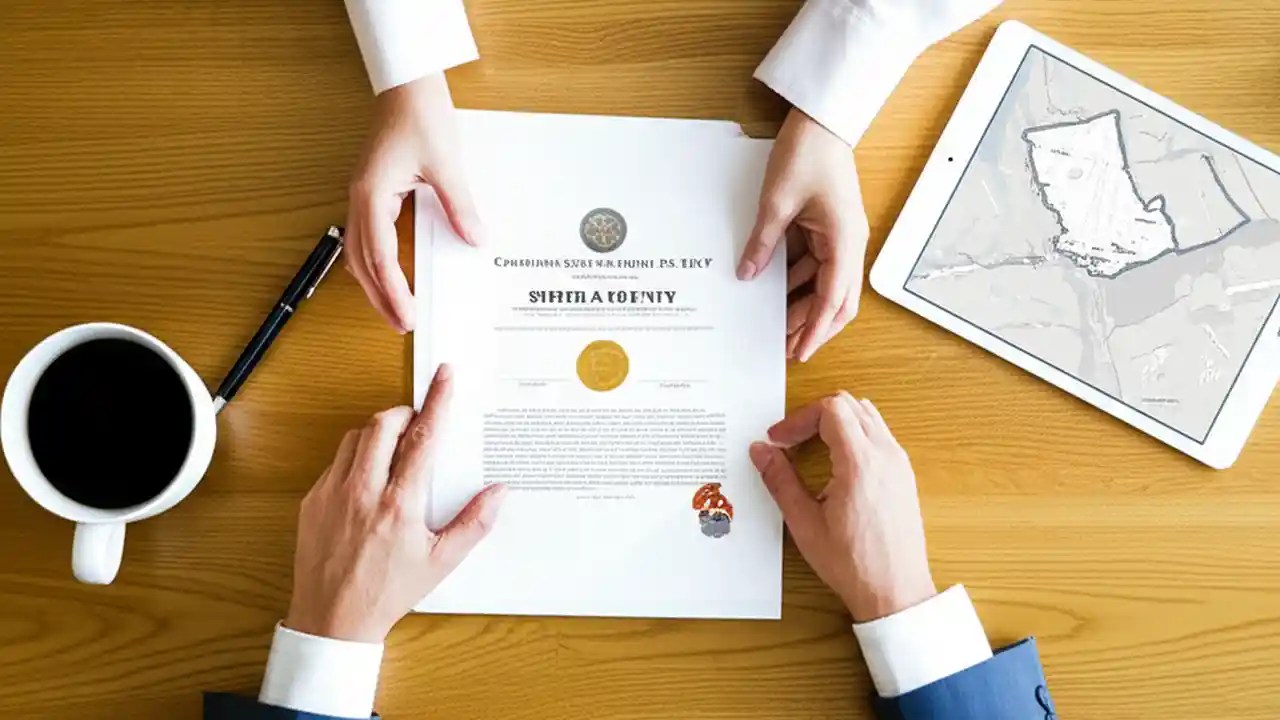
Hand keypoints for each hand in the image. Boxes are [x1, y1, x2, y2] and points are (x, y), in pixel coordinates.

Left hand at [284, 364, 505, 642]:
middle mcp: (363, 492)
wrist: (332, 620)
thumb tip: (498, 492)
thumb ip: (473, 523)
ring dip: (378, 433)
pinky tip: (369, 480)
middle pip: (383, 424)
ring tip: (394, 451)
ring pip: (355, 438)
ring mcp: (332, 494)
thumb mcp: (440, 563)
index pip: (423, 438)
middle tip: (418, 422)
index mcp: (399, 505)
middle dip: (404, 413)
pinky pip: (336, 462)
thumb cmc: (387, 593)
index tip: (444, 377)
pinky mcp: (312, 501)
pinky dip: (356, 458)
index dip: (437, 402)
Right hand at [346, 73, 482, 333]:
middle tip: (402, 326)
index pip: (381, 259)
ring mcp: (363, 196)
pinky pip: (367, 236)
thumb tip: (473, 240)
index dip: (393, 293)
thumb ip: (459, 206)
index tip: (407, 317)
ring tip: (394, 308)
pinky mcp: (372, 191)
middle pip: (362, 263)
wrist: (406, 85)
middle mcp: (361, 199)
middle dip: (380, 297)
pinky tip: (391, 273)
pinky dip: (376, 262)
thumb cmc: (421, 115)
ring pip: (359, 252)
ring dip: (375, 283)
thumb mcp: (446, 164)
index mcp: (373, 196)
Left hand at [737, 109, 869, 361]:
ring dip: (803, 306)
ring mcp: (841, 237)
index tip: (799, 351)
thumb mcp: (776, 202)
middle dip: (813, 326)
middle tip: (787, 348)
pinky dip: (798, 283)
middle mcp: (850, 243)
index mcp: (845, 240)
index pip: (832, 298)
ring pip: (826, 285)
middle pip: (838, 300)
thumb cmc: (807, 153)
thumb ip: (762, 243)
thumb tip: (747, 274)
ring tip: (776, 326)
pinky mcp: (829, 230)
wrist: (820, 121)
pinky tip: (775, 293)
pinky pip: (816, 265)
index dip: (815, 329)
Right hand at [748, 392, 934, 620]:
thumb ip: (780, 480)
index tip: (779, 441)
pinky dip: (854, 436)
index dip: (798, 419)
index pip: (831, 409)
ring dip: (836, 423)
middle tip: (790, 442)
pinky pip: (879, 436)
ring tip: (810, 450)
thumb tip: (761, 451)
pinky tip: (834, 465)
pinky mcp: (904, 475)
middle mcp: (886, 455)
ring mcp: (899, 464)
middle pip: (850, 404)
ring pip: (867, 416)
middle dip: (814, 416)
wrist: (896, 592)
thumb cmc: (854, 565)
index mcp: (861, 463)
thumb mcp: (804, 523)